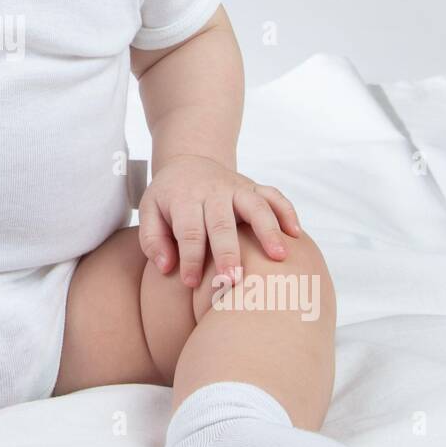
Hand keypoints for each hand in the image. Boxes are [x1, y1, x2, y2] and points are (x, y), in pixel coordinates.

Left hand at [137, 154, 301, 289]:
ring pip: (255, 206)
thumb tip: (166, 267)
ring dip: (267, 231)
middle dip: (228, 252)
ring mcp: (237, 188)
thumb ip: (152, 240)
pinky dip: (287, 211)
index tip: (190, 283)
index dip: (190, 259)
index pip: (189, 232)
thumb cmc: (169, 198)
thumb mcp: (149, 212)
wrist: (189, 163)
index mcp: (184, 199)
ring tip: (279, 257)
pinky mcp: (255, 187)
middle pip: (222, 223)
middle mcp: (213, 192)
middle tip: (232, 281)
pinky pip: (274, 196)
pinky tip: (296, 235)